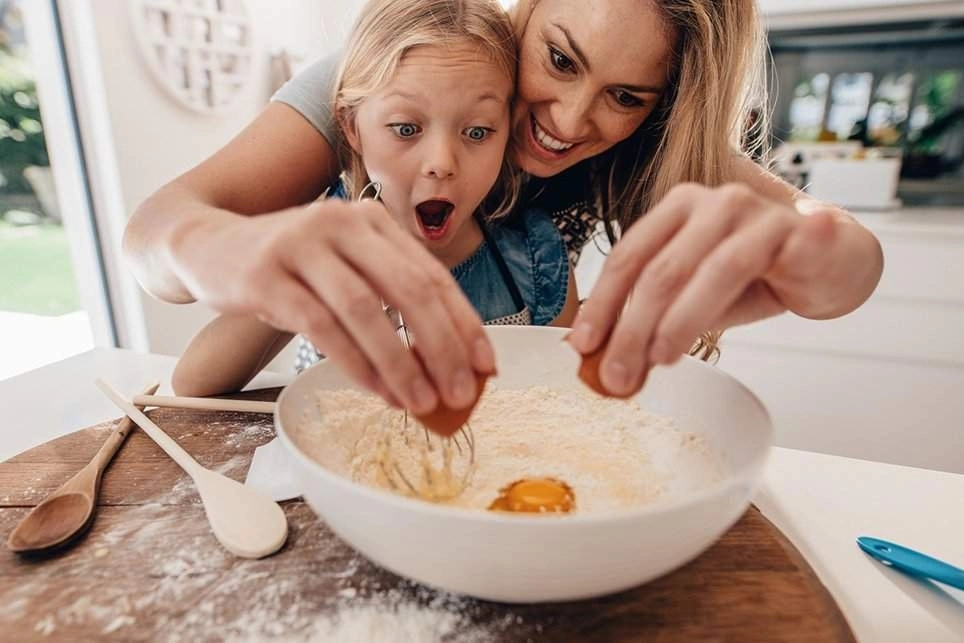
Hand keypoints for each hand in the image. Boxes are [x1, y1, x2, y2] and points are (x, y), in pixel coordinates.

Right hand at [171, 198, 495, 412]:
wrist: (208, 245)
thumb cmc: (290, 265)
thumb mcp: (344, 265)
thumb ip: (389, 297)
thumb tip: (446, 359)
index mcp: (372, 221)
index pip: (432, 275)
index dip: (465, 323)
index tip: (487, 366)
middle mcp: (342, 223)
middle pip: (408, 290)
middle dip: (443, 347)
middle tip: (462, 393)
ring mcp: (301, 245)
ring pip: (366, 311)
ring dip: (401, 364)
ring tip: (423, 404)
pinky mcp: (265, 275)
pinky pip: (321, 326)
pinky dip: (355, 363)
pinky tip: (377, 391)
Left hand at [568, 182, 879, 395]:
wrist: (835, 263)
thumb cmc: (759, 278)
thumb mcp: (698, 297)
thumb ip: (657, 316)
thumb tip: (605, 359)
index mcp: (678, 210)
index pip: (628, 256)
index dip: (602, 302)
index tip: (582, 344)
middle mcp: (711, 202)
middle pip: (658, 269)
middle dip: (631, 326)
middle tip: (616, 372)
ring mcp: (753, 210)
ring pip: (700, 271)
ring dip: (673, 322)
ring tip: (657, 361)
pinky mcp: (792, 229)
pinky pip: (746, 267)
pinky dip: (719, 305)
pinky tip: (701, 340)